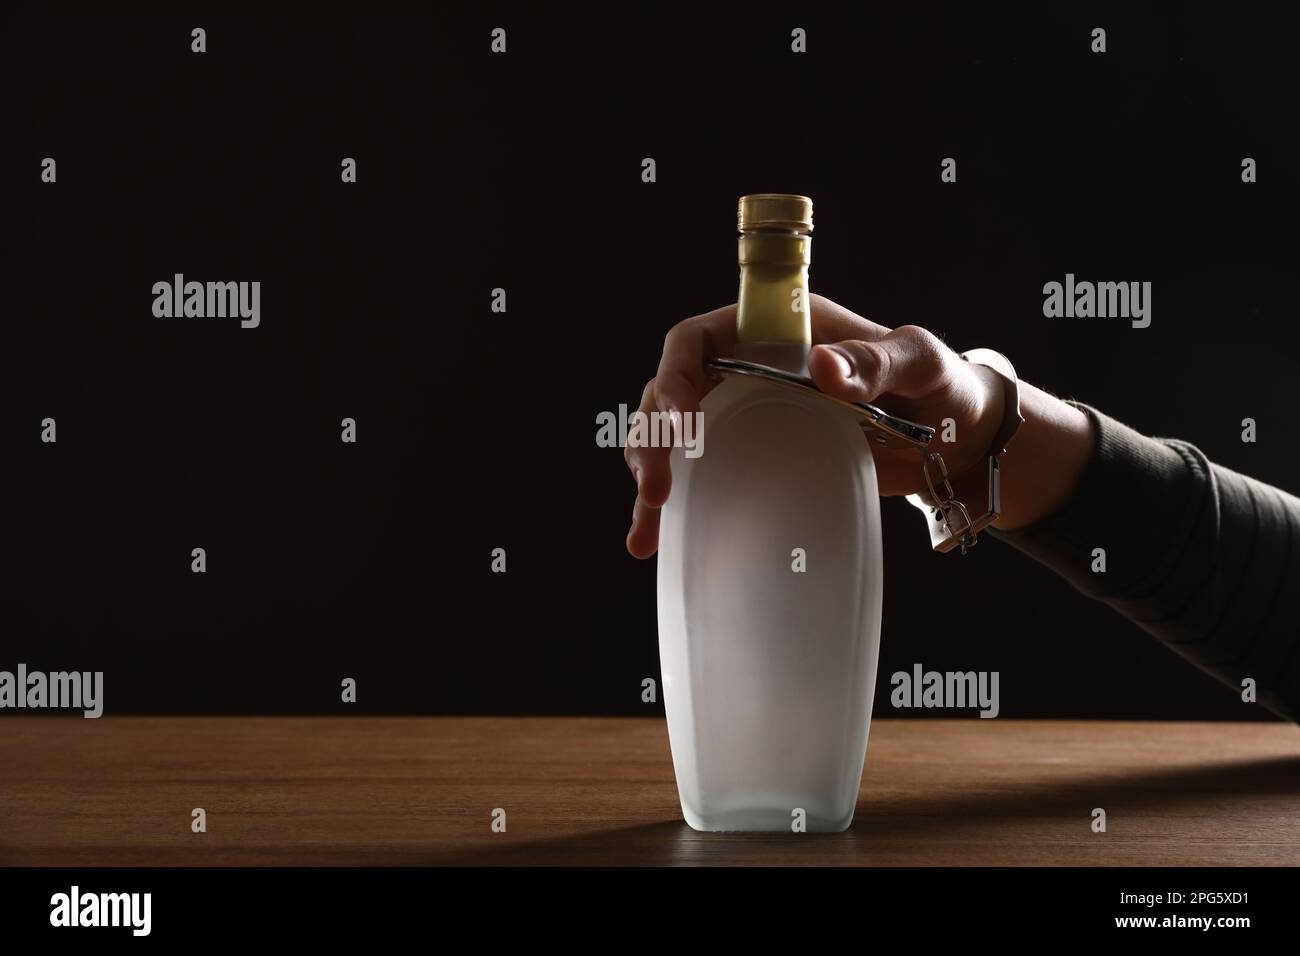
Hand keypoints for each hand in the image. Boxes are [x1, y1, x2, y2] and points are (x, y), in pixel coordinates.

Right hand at [625, 294, 1006, 557]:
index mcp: (776, 329)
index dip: (674, 376)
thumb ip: (875, 361)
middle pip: (671, 394)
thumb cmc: (941, 387)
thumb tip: (822, 368)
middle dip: (654, 440)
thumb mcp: (919, 364)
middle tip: (658, 491)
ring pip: (672, 438)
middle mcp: (748, 367)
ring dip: (651, 476)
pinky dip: (674, 508)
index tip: (679, 424)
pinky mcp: (754, 461)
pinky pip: (700, 477)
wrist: (959, 442)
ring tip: (648, 527)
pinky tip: (653, 543)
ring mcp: (747, 417)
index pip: (697, 340)